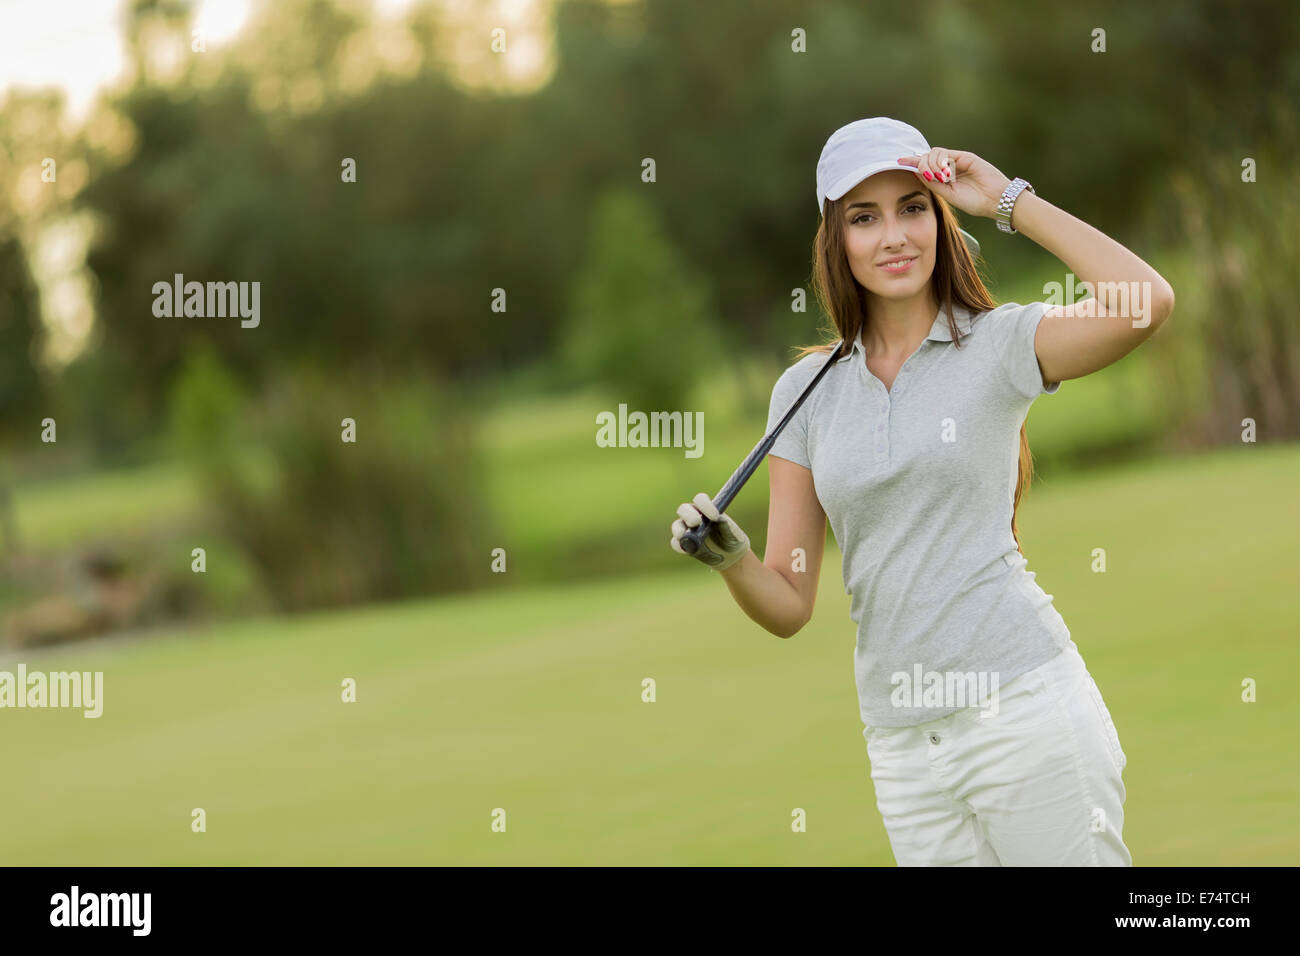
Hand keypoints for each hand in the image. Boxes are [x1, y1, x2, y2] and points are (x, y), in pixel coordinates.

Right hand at [669, 492, 750, 570]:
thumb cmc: (732, 538)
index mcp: (706, 508)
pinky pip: (676, 543)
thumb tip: (719, 519)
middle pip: (684, 509)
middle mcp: (693, 516)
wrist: (730, 555)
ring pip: (677, 525)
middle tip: (696, 522)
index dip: (705, 505)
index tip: (715, 516)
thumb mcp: (733, 531)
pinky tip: (686, 549)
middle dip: (688, 515)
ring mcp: (687, 530)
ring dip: (679, 529)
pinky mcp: (684, 545)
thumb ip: (726, 525)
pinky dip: (679, 545)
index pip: (700, 500)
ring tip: (683, 535)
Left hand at [897, 148, 1012, 220]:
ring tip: (941, 178)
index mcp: (943, 178)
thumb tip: (916, 172)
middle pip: (926, 157)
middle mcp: (948, 167)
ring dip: (932, 165)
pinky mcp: (965, 156)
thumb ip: (932, 183)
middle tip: (930, 178)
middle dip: (922, 165)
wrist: (994, 201)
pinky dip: (941, 161)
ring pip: (934, 153)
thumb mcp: (948, 195)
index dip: (911, 162)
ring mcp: (956, 160)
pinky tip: (946, 173)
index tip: (898, 161)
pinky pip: (946, 153)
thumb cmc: (974, 202)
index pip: (924, 166)